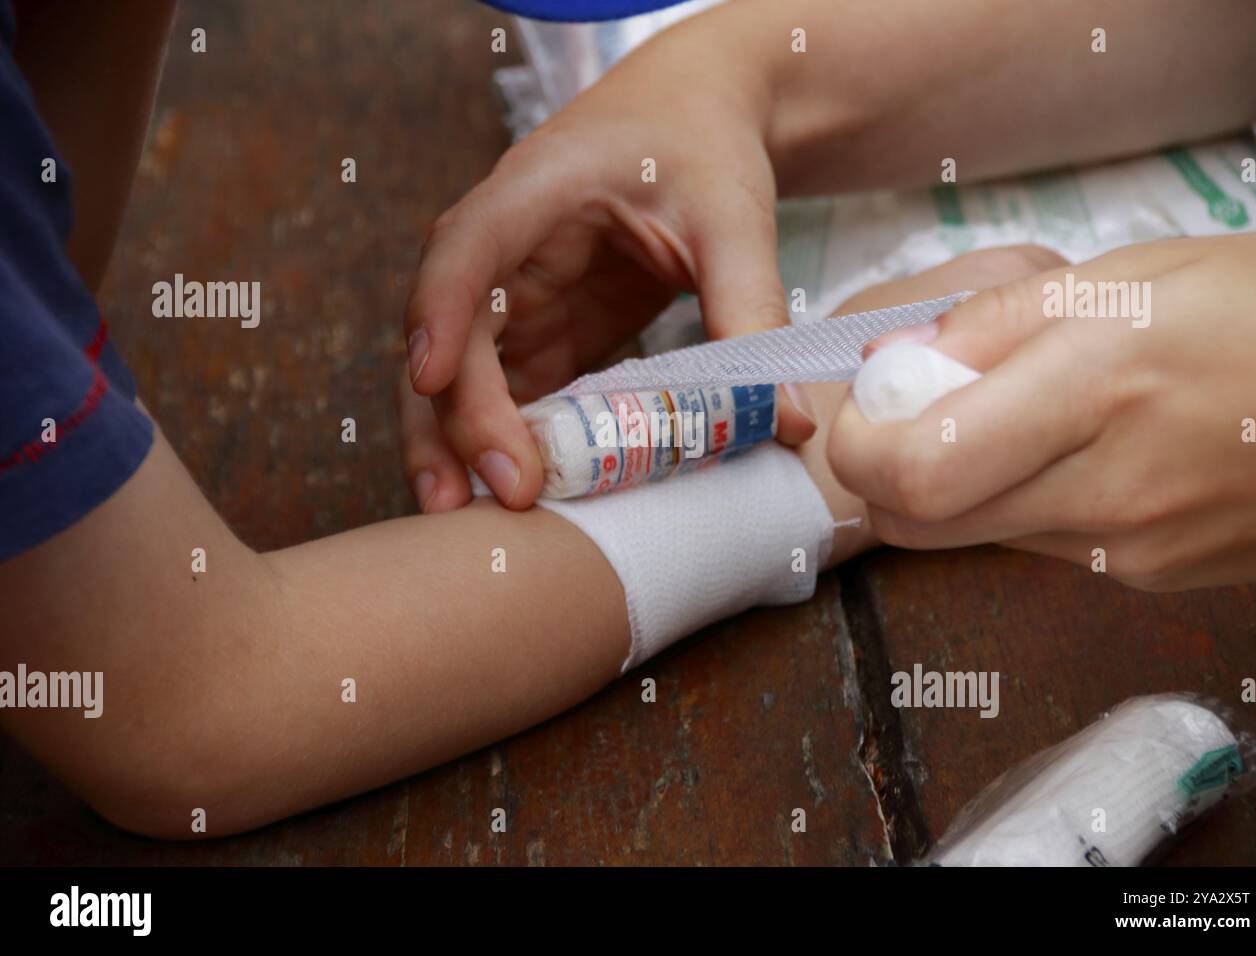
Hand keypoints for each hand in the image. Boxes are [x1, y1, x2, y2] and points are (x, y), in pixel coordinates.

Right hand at [401, 21, 814, 511]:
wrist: (696, 117)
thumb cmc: (702, 144)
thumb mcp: (733, 219)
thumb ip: (752, 312)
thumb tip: (792, 423)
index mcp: (534, 191)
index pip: (464, 249)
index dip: (439, 312)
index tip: (431, 378)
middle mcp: (503, 247)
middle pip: (448, 333)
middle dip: (453, 415)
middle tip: (488, 495)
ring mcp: (516, 296)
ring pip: (461, 376)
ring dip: (460, 443)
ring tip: (466, 516)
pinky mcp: (542, 333)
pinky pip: (511, 394)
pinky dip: (510, 443)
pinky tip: (524, 494)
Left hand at [827, 232, 1255, 589]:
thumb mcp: (1134, 275)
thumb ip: (993, 322)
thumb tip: (890, 360)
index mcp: (1100, 386)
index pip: (914, 470)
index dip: (861, 442)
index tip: (870, 399)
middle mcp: (1110, 492)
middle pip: (922, 523)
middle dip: (889, 469)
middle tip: (913, 409)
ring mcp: (1134, 551)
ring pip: (976, 535)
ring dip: (960, 483)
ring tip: (1015, 417)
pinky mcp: (1153, 579)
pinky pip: (1042, 545)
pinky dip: (1025, 500)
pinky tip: (1080, 450)